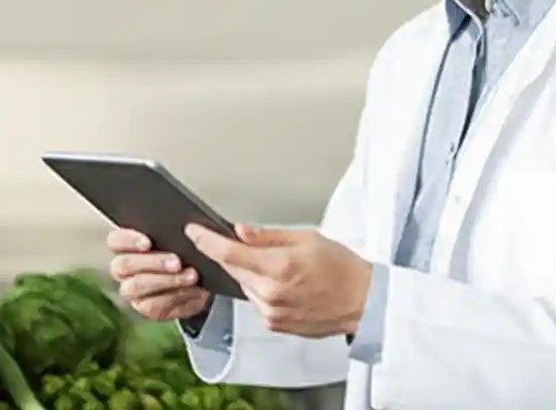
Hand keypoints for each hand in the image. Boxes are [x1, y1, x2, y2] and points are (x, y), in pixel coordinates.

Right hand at [107, 228, 209, 319]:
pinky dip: (176, 297)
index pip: (115, 240)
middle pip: (123, 265)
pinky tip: (193, 291)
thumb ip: (187, 231)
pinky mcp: (148, 308)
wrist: (210, 277)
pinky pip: (152, 306)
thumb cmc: (195, 250)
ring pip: (136, 287)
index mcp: (130, 243)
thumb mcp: (194, 237)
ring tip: (192, 276)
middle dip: (152, 262)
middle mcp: (126, 268)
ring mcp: (134, 290)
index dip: (128, 241)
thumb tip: (190, 229)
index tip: (148, 243)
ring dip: (166, 281)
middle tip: (177, 262)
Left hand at [185, 223, 371, 337]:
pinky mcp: (273, 324)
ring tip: (274, 264)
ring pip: (242, 285)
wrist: (362, 301)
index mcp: (279, 266)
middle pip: (232, 268)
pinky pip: (254, 301)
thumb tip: (240, 231)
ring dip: (246, 272)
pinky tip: (280, 283)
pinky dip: (259, 289)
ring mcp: (271, 312)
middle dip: (227, 253)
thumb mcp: (307, 237)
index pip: (228, 253)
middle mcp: (271, 292)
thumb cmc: (342, 267)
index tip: (194, 231)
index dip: (206, 240)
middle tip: (235, 241)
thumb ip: (269, 235)